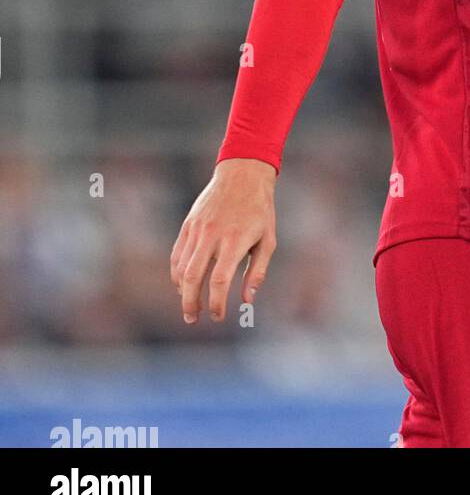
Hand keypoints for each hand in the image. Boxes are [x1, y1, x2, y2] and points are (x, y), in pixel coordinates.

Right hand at [170, 158, 276, 323]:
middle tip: (193, 319)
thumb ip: (257, 272)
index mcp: (235, 240)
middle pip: (193, 277)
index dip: (216, 303)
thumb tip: (247, 301)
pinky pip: (177, 254)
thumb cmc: (260, 210)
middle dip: (190, 303)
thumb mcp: (267, 240)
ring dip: (182, 291)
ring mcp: (198, 229)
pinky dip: (176, 273)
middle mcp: (213, 235)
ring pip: (181, 268)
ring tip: (188, 306)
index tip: (218, 316)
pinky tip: (182, 284)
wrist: (243, 174)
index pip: (219, 280)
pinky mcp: (189, 224)